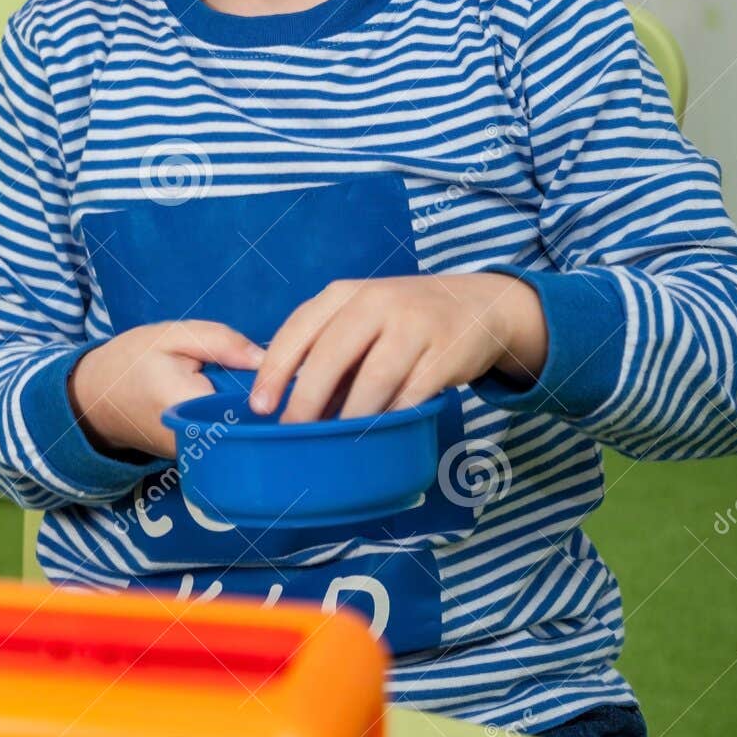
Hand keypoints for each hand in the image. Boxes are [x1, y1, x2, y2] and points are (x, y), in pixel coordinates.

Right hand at [68, 319, 263, 457]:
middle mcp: (191, 440)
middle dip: (262, 397)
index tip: (281, 370)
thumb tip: (267, 360)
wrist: (96, 398)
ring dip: (249, 410)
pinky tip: (227, 402)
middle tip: (260, 374)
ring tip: (238, 386)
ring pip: (241, 433)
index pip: (249, 401)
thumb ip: (222, 342)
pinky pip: (228, 439)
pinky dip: (235, 420)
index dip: (270, 385)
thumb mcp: (174, 336)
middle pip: (250, 422)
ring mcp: (193, 456)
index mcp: (186, 403)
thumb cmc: (133, 360)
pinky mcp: (194, 460)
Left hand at [249, 273, 547, 422]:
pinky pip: (412, 394)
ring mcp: (414, 325)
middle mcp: (377, 302)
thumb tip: (285, 405)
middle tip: (294, 434)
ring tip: (336, 443)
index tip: (261, 407)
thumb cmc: (401, 320)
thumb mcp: (360, 317)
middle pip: (331, 356)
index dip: (275, 370)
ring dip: (351, 417)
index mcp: (345, 293)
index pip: (299, 329)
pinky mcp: (446, 352)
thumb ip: (325, 349)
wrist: (476, 305)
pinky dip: (392, 417)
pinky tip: (380, 431)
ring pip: (374, 380)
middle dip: (307, 401)